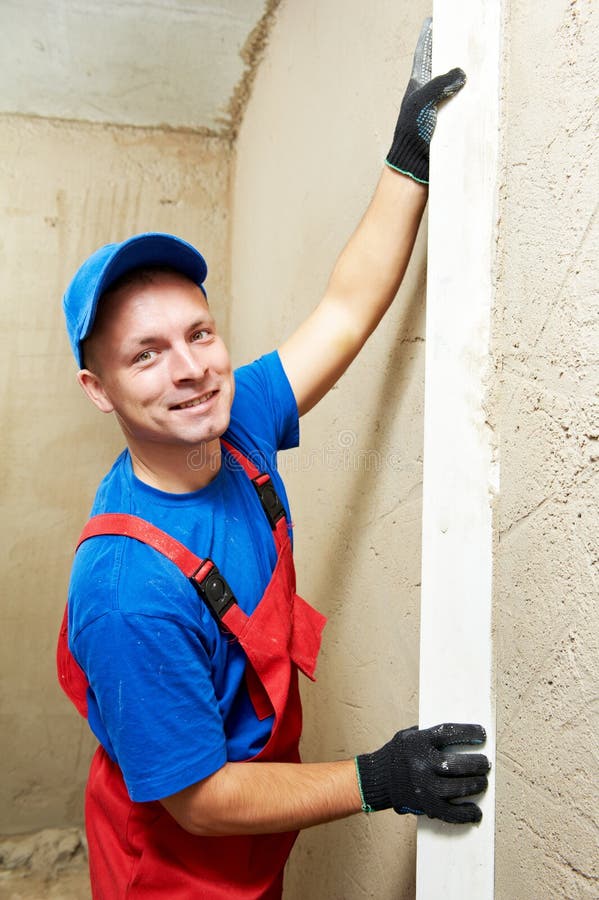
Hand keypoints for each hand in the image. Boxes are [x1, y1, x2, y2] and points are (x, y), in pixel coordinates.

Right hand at [355, 723, 489, 823]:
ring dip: (476, 785)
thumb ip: (431, 734)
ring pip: (459, 788)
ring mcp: (423, 787)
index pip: (449, 732)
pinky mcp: (425, 806)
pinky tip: (475, 810)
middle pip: (458, 764)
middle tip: (485, 764)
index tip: (482, 734)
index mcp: (417, 742)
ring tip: (482, 782)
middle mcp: (421, 764)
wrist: (376, 779)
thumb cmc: (397, 755)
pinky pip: (451, 812)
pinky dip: (467, 813)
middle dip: (478, 764)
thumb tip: (461, 736)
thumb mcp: (409, 735)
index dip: (469, 733)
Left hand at [386, 18, 465, 183]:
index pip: (423, 56)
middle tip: (464, 39)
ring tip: (478, 61)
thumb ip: (439, 84)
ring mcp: (440, 109)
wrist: (415, 166)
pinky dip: (473, 99)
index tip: (433, 23)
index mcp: (417, 86)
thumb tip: (461, 73)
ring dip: (466, 78)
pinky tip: (482, 92)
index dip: (428, 39)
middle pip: (443, 69)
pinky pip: (464, 107)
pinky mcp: (450, 124)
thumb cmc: (411, 134)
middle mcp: (428, 96)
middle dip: (452, 54)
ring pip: (456, 88)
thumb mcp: (421, 103)